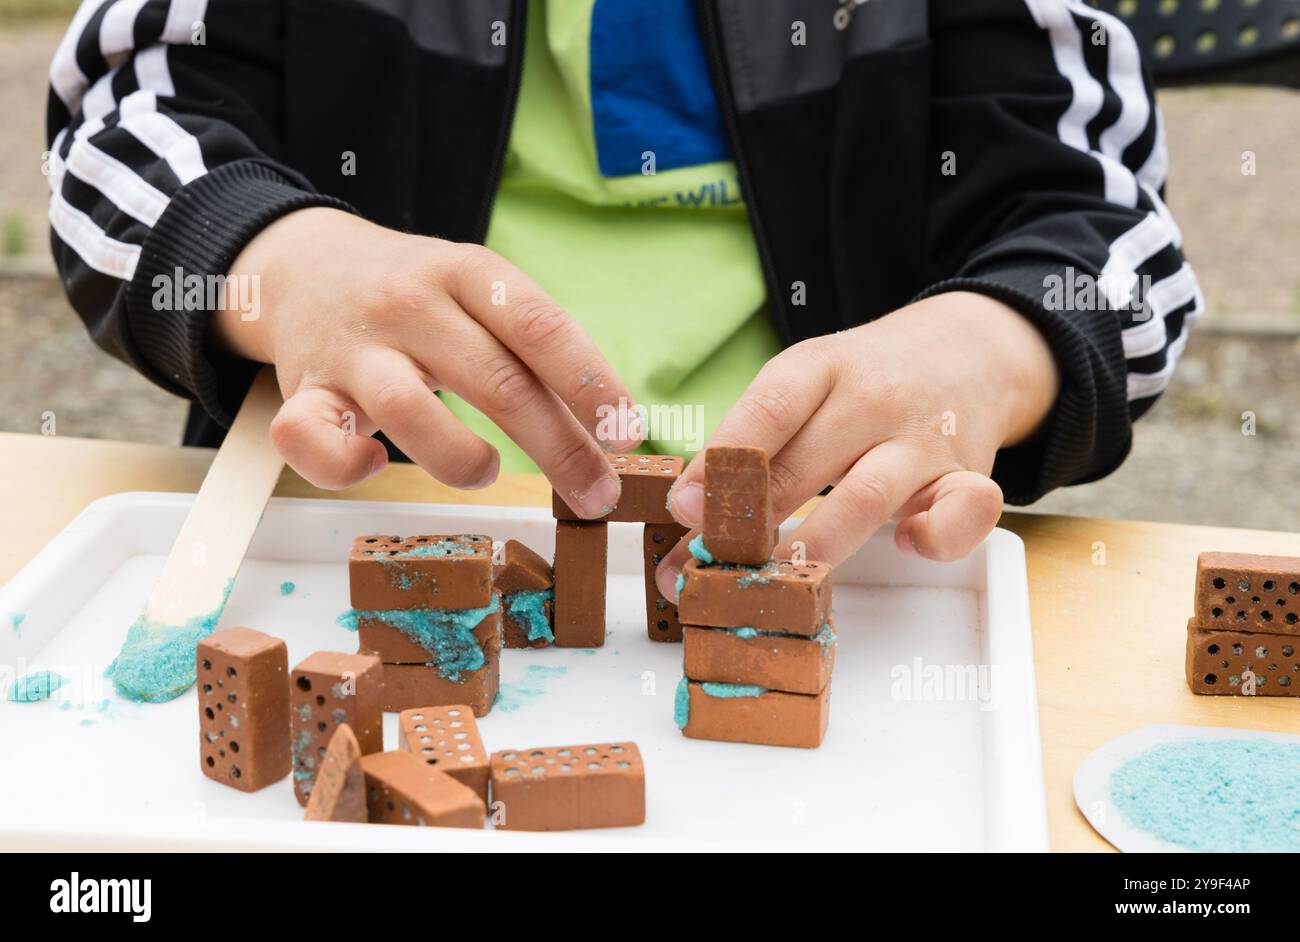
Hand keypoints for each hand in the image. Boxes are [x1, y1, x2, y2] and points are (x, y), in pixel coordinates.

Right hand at [214, 208, 638, 515]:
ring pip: (411, 412)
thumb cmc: (417, 296)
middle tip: (598, 494)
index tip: (627, 433)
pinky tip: (374, 467)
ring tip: (490, 471)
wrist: (302, 265)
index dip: (591, 383)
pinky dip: (345, 468)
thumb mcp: (476, 289)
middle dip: (560, 448)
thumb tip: (609, 426)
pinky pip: (311, 438)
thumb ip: (530, 344)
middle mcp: (410, 305)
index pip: (540, 326)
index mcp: (465, 273)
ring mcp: (353, 349)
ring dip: (464, 461)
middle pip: (496, 381)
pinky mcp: (303, 390)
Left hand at [655, 292, 1059, 597]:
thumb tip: (685, 512)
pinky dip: (937, 537)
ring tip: (771, 585)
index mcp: (821, 368)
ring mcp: (923, 438)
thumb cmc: (865, 381)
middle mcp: (873, 399)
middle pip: (804, 464)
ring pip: (867, 497)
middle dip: (749, 527)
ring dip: (814, 547)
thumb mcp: (805, 386)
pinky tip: (906, 545)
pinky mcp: (968, 475)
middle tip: (708, 571)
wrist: (969, 349)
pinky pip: (965, 513)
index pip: (767, 410)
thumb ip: (753, 441)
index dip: (722, 464)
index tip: (683, 510)